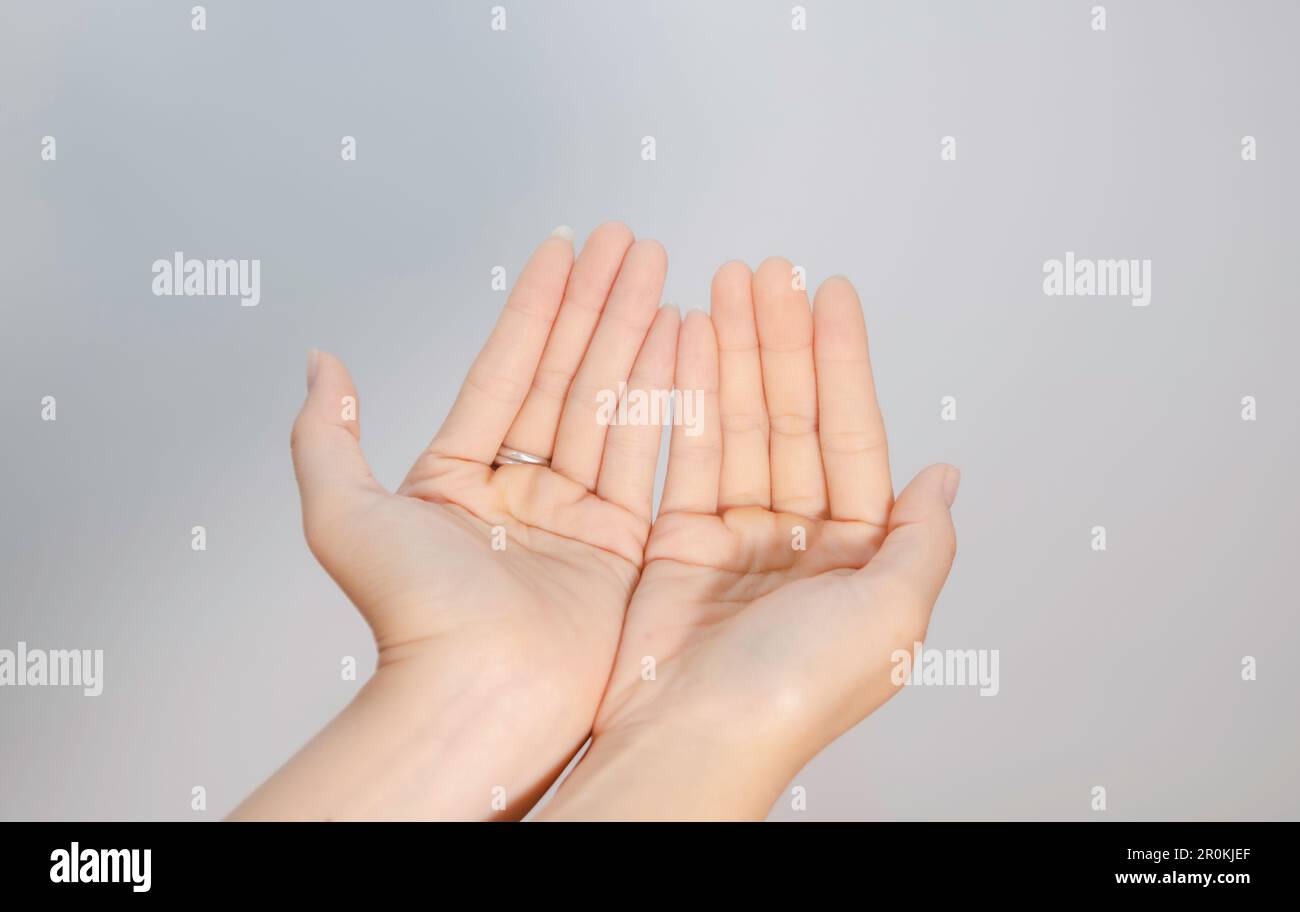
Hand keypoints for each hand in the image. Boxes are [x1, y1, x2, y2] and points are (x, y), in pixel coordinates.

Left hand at [233, 224, 678, 819]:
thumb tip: (321, 364)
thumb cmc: (411, 618)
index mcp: (458, 482)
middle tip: (628, 241)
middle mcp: (520, 495)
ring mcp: (576, 519)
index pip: (505, 371)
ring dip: (636, 334)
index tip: (564, 250)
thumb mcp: (345, 514)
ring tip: (660, 272)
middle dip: (598, 303)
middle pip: (566, 376)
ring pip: (611, 404)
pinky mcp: (623, 548)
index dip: (537, 307)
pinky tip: (681, 342)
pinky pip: (646, 454)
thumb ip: (328, 433)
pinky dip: (666, 396)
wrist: (479, 694)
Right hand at [538, 259, 958, 819]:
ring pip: (739, 424)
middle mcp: (801, 542)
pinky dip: (688, 396)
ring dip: (734, 352)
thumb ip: (923, 539)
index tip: (833, 295)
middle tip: (768, 269)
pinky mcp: (679, 542)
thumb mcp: (893, 615)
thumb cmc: (795, 692)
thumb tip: (945, 476)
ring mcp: (737, 539)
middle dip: (781, 341)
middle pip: (792, 417)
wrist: (693, 736)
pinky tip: (689, 342)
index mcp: (858, 558)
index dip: (844, 362)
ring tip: (726, 284)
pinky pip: (688, 452)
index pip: (852, 437)